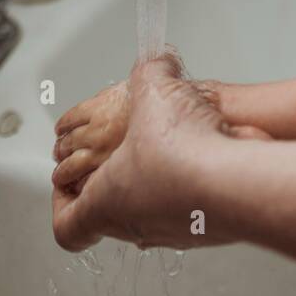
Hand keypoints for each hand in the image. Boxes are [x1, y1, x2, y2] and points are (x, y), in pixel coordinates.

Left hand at [51, 52, 268, 251]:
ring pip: (150, 218)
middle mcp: (133, 228)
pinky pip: (186, 215)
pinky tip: (202, 167)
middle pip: (108, 218)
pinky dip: (187, 193)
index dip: (61, 203)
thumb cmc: (180, 148)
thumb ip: (149, 72)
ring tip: (167, 159)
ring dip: (152, 189)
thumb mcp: (153, 91)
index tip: (68, 184)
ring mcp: (171, 234)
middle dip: (111, 186)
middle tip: (119, 161)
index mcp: (103, 201)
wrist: (234, 178)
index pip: (66, 223)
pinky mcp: (205, 234)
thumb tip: (157, 60)